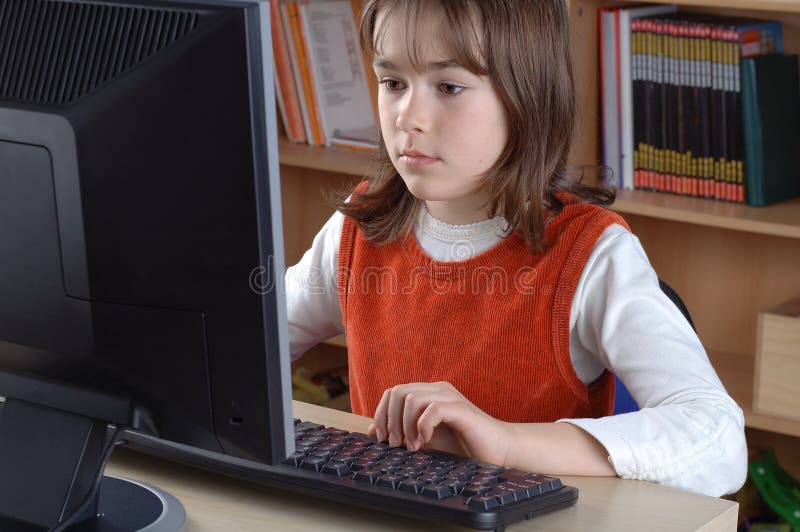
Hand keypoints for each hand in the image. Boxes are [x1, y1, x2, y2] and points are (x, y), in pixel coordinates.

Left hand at [366, 381, 512, 465]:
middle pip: (397, 392)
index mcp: (428, 394)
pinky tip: (426, 442)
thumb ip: (402, 432)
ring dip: (406, 426)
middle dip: (390, 420)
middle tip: (396, 444)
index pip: (393, 392)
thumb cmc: (463, 446)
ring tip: (414, 446)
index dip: (381, 414)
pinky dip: (423, 426)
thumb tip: (372, 431)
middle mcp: (437, 390)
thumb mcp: (425, 439)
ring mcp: (449, 397)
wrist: (497, 451)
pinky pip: (432, 409)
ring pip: (411, 398)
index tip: (381, 438)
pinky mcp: (460, 409)